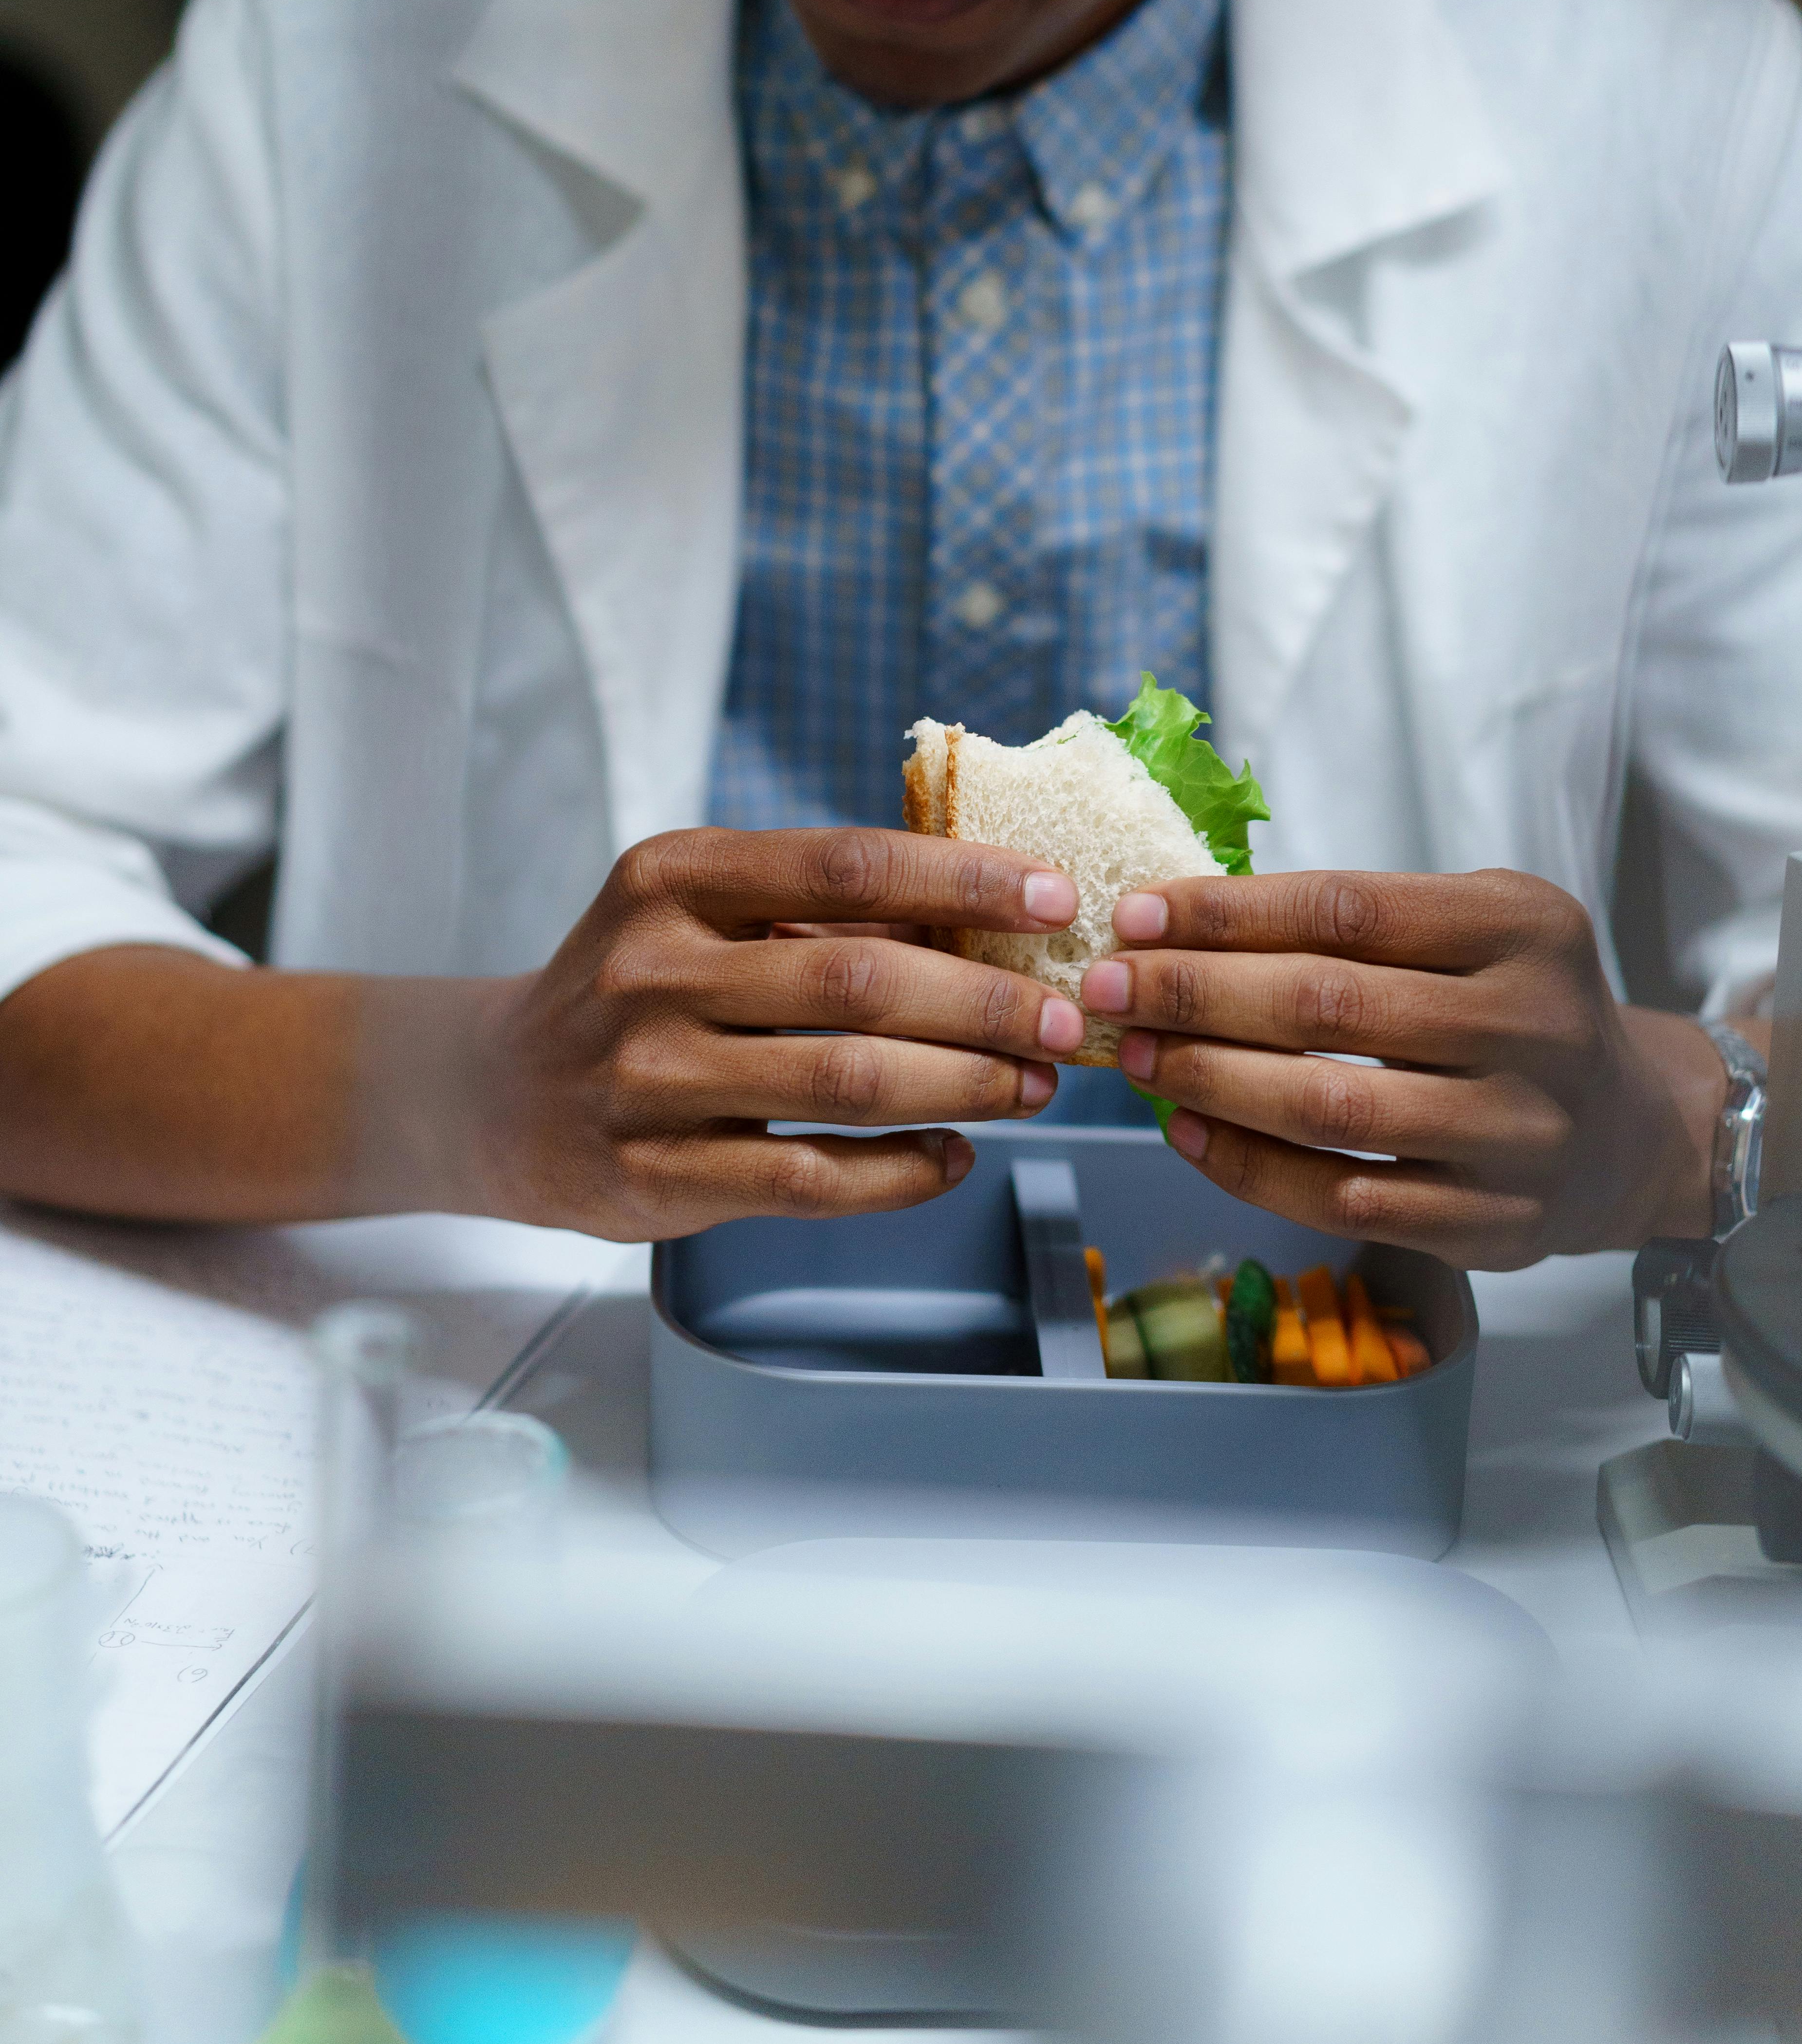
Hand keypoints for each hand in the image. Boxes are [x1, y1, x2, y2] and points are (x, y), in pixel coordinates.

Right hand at [454, 826, 1084, 1239]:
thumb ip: (816, 913)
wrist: (494, 1095)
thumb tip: (986, 925)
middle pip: (861, 979)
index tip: (1056, 897)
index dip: (964, 881)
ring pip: (847, 1082)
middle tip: (1065, 1018)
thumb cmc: (634, 989)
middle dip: (987, 1001)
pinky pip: (809, 1179)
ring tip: (1035, 1084)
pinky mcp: (652, 1176)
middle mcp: (652, 970)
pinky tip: (956, 1156)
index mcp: (672, 878)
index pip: (846, 864)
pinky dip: (902, 1172)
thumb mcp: (697, 915)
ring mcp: (648, 1078)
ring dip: (965, 1085)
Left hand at [1077, 867, 1723, 1268]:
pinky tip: (1186, 1130)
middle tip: (1108, 986)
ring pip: (1330, 1111)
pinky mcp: (1492, 1225)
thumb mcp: (1476, 923)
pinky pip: (1343, 1200)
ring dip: (1210, 1081)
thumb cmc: (1517, 1005)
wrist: (1630, 1132)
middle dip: (1197, 993)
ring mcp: (1518, 1136)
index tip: (1139, 914)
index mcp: (1526, 930)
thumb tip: (1186, 919)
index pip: (1350, 910)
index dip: (1231, 912)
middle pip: (1330, 1007)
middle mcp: (1535, 1029)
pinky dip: (1249, 1167)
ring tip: (1133, 1056)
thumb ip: (1359, 917)